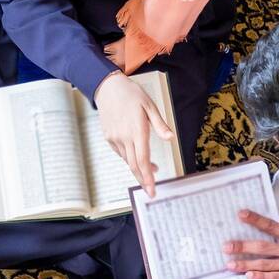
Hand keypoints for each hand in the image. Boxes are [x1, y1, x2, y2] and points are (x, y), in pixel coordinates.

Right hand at [94, 71, 173, 198]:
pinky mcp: (109, 137)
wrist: (107, 88)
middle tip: (150, 191)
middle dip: (143, 180)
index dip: (148, 177)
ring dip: (139, 168)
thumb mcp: (150, 106)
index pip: (143, 160)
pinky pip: (121, 153)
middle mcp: (124, 137)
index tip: (152, 190)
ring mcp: (115, 138)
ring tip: (151, 171)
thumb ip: (160, 125)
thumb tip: (171, 138)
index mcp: (137, 130)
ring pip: (128, 160)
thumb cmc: (131, 94)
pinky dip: (130, 159)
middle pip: (134, 165)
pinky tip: (136, 157)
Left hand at [225, 208, 278, 278]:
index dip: (256, 219)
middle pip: (262, 246)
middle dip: (242, 246)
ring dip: (246, 264)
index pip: (272, 226)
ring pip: (265, 264)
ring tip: (230, 264)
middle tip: (226, 246)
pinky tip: (249, 277)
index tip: (241, 214)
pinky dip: (262, 278)